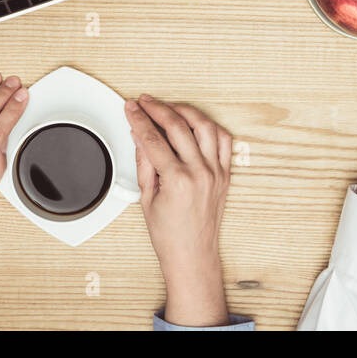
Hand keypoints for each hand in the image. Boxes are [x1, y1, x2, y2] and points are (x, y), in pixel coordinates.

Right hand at [124, 94, 232, 327]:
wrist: (192, 255)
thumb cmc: (170, 235)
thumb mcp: (146, 198)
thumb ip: (144, 162)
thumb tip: (139, 136)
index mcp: (177, 180)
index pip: (153, 138)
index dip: (139, 119)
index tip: (131, 108)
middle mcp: (200, 173)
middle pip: (177, 126)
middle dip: (158, 108)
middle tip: (145, 102)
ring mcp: (216, 172)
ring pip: (204, 126)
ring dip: (184, 111)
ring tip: (168, 107)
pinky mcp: (225, 174)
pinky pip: (223, 140)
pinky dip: (209, 126)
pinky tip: (195, 122)